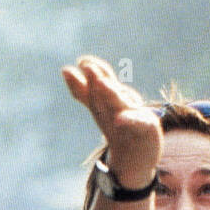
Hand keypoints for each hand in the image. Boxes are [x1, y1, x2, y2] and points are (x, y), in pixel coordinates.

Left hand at [60, 54, 161, 182]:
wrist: (137, 148)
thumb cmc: (117, 120)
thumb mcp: (99, 104)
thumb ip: (82, 89)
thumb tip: (65, 70)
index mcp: (109, 96)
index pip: (100, 80)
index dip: (92, 70)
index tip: (81, 61)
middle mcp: (120, 101)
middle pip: (107, 88)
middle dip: (98, 77)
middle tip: (87, 66)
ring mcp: (133, 113)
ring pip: (120, 102)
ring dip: (111, 93)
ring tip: (101, 83)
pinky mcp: (144, 127)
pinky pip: (136, 123)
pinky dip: (128, 120)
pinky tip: (119, 120)